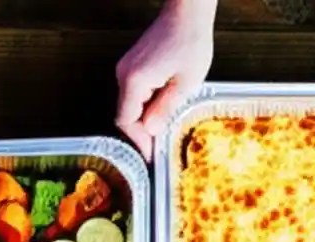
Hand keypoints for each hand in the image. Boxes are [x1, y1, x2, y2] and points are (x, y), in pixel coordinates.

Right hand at [115, 0, 215, 159]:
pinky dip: (146, 104)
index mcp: (134, 81)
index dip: (138, 141)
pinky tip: (164, 106)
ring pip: (130, 104)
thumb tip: (150, 131)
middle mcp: (124, 74)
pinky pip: (135, 92)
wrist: (187, 14)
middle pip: (126, 114)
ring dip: (146, 117)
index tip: (151, 155)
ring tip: (166, 126)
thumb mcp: (185, 84)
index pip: (126, 121)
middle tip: (161, 145)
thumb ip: (165, 109)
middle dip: (142, 132)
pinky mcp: (133, 65)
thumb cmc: (190, 42)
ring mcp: (126, 68)